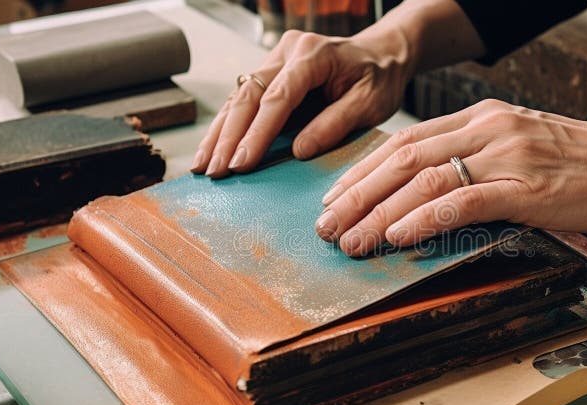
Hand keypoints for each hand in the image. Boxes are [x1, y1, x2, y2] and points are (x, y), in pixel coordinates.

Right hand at [190, 29, 412, 177]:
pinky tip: (214, 149)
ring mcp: (276, 61)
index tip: (241, 163)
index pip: (277, 97)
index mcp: (312, 55)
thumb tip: (300, 150)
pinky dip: (229, 126)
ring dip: (220, 133)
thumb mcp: (370, 103)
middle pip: (248, 96)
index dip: (257, 133)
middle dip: (228, 137)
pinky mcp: (272, 74)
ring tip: (203, 166)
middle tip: (214, 170)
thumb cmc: (380, 78)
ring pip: (239, 97)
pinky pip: (245, 101)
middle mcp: (288, 52)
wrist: (383, 55)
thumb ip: (335, 124)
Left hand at [315, 100, 586, 256]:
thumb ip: (475, 162)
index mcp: (481, 118)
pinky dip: (423, 219)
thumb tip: (428, 194)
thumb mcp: (521, 150)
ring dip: (379, 213)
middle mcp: (487, 130)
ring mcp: (506, 156)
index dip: (363, 171)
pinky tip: (396, 237)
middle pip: (402, 159)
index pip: (406, 142)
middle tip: (326, 224)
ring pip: (423, 181)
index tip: (335, 197)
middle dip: (357, 194)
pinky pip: (462, 201)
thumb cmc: (583, 165)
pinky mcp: (526, 188)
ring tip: (349, 240)